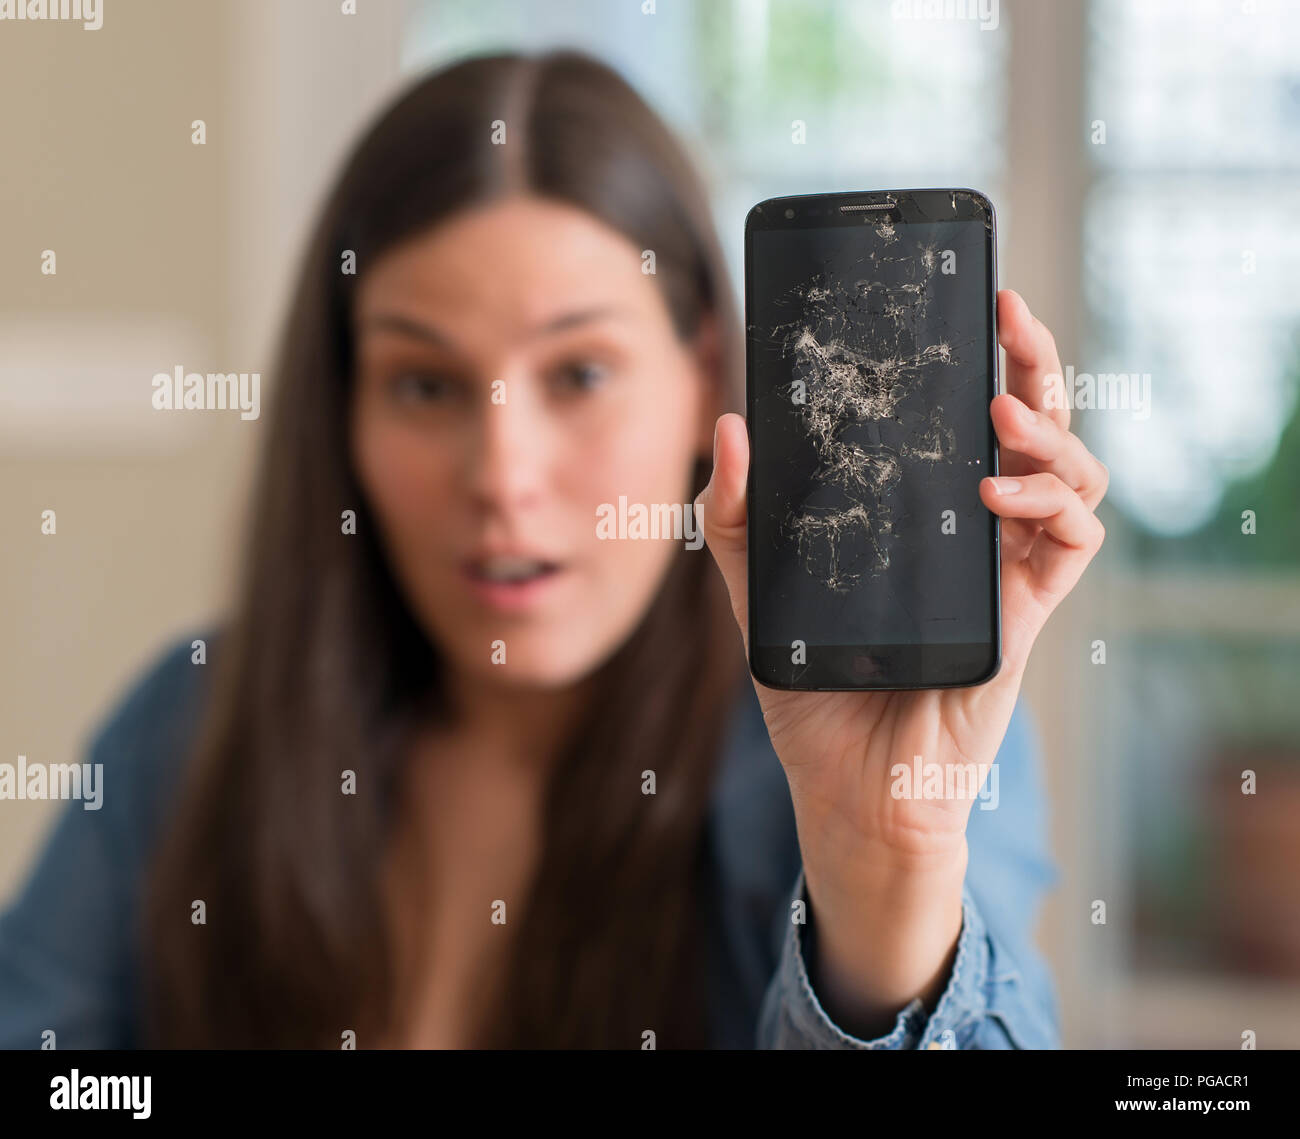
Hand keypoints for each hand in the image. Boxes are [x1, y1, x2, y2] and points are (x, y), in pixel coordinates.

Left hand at [696, 289, 1106, 1031]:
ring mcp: (1006, 569)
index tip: (970, 303)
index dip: (981, 358)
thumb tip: (729, 427)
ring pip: (1072, 474)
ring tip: (1000, 410)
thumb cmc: (814, 690)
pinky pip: (1070, 542)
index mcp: (921, 516)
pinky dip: (1049, 503)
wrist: (847, 786)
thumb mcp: (757, 591)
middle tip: (1012, 317)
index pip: (965, 421)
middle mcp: (974, 532)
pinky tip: (997, 491)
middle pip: (1035, 427)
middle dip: (1037, 363)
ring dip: (1049, 430)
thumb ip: (736, 518)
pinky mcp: (1025, 613)